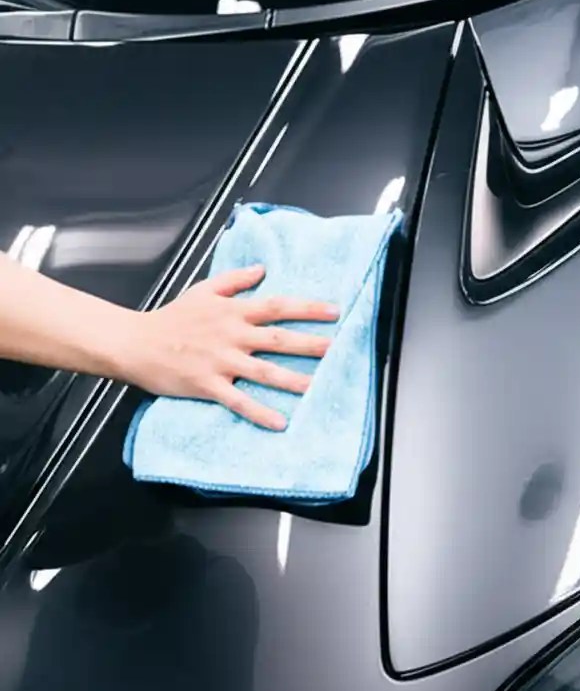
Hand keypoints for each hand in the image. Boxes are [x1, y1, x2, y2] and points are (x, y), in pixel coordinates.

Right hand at [116, 265, 339, 429]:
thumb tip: (262, 268)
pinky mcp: (207, 384)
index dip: (307, 308)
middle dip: (308, 343)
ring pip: (262, 371)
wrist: (133, 343)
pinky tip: (279, 422)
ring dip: (290, 379)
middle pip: (277, 338)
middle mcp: (231, 336)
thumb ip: (235, 280)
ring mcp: (220, 361)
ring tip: (316, 386)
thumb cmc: (169, 318)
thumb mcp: (203, 291)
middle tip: (335, 347)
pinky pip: (238, 401)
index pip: (277, 306)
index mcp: (232, 312)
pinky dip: (259, 412)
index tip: (334, 311)